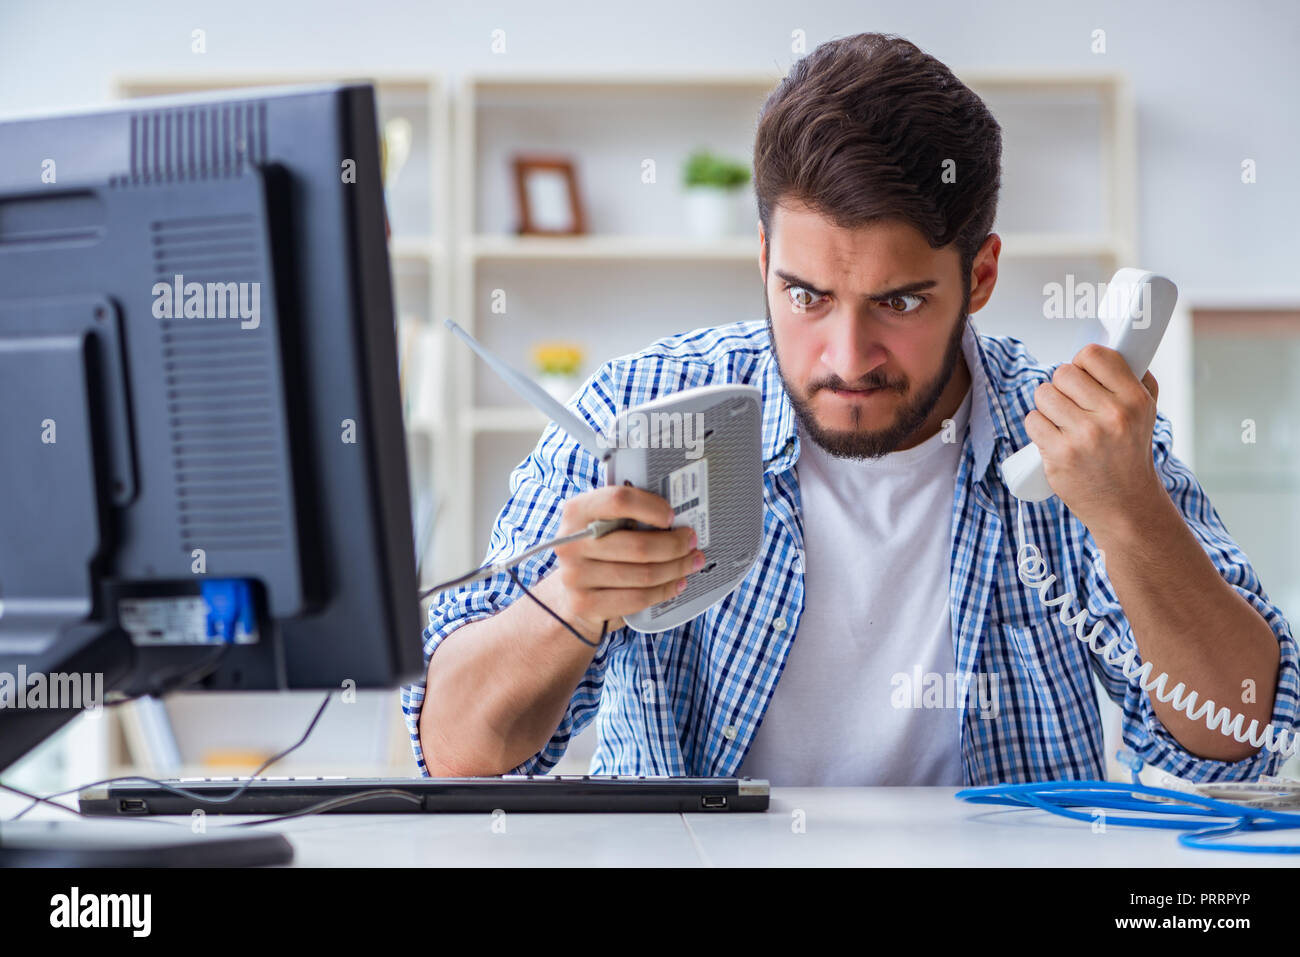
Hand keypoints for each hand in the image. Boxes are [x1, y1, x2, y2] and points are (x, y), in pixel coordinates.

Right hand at [549, 485, 703, 636]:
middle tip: (691, 542)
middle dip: (675, 545)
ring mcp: (575, 576)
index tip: (671, 516)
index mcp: (577, 512)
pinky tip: (676, 584)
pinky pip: (637, 598)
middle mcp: (571, 543)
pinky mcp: (585, 604)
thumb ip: (628, 515)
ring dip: (675, 569)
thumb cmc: (598, 550)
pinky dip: (664, 591)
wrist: (570, 593)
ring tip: (690, 563)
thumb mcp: (603, 525)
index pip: (619, 500)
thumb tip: (676, 518)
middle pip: (638, 545)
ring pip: (644, 574)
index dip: (651, 507)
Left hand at [1023, 342, 1163, 531]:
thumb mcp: (1147, 412)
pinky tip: (1053, 437)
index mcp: (1134, 399)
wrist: (1125, 504)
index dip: (1082, 363)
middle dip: (1062, 386)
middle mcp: (1111, 416)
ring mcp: (1083, 437)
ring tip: (1062, 421)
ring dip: (1047, 405)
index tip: (1083, 376)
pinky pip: (1032, 421)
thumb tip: (1111, 346)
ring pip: (1043, 394)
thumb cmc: (1130, 452)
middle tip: (1071, 403)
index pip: (1093, 355)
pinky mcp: (1060, 455)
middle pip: (1062, 373)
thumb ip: (1134, 377)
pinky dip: (1038, 427)